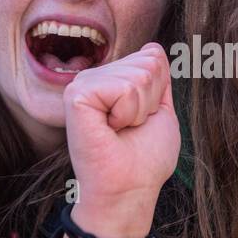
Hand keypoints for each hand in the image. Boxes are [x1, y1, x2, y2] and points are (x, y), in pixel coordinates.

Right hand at [62, 43, 180, 237]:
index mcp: (111, 79)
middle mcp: (94, 77)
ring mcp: (83, 84)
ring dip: (140, 111)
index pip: (152, 56)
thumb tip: (153, 48)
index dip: (159, 93)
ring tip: (121, 131)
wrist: (129, 190)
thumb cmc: (144, 159)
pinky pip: (125, 88)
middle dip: (151, 100)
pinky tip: (111, 129)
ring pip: (139, 75)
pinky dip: (128, 113)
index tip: (141, 121)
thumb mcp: (161, 111)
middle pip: (148, 62)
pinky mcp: (76, 95)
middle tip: (131, 128)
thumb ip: (159, 79)